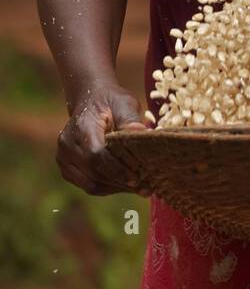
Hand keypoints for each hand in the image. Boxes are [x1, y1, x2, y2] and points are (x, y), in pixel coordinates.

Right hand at [57, 80, 150, 195]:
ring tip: (140, 188)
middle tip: (147, 187)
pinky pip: (88, 185)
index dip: (117, 170)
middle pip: (94, 173)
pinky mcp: (66, 167)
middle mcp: (68, 144)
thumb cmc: (110, 101)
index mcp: (81, 127)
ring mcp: (64, 157)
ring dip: (116, 188)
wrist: (91, 99)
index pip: (96, 155)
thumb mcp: (124, 104)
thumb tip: (142, 133)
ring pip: (91, 184)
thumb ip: (130, 120)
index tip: (137, 178)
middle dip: (121, 183)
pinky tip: (125, 184)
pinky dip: (108, 187)